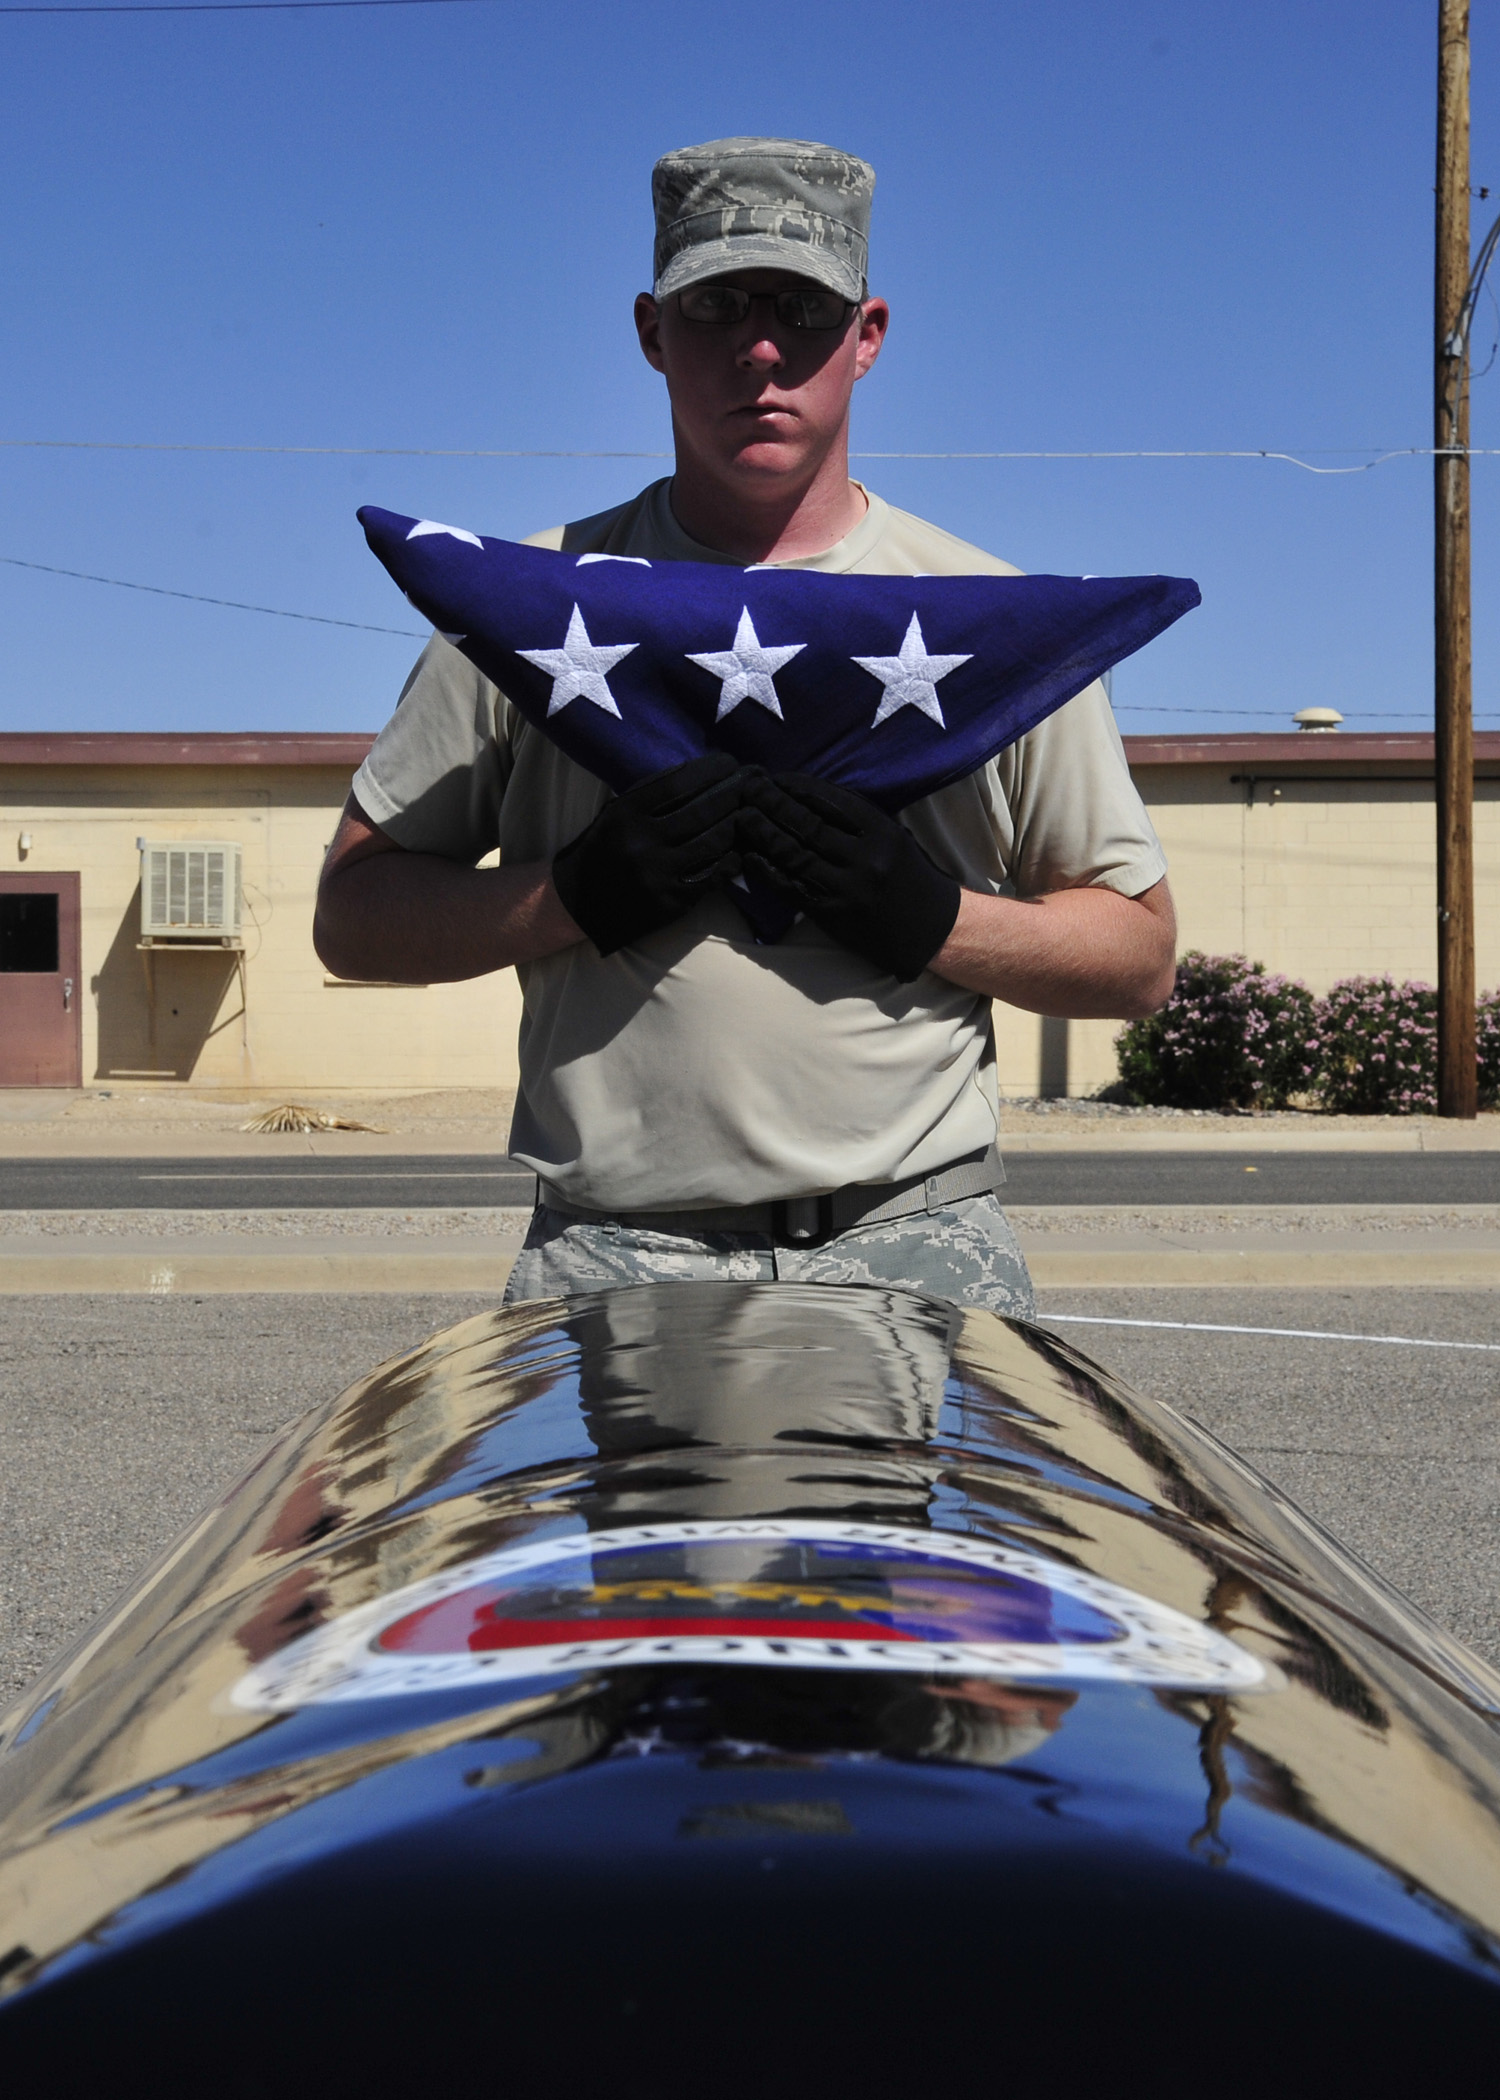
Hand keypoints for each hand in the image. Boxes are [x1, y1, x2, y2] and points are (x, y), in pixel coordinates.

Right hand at [551, 752, 742, 955]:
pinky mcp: (670, 901)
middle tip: (755, 782)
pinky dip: (731, 861)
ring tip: (752, 812)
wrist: (580, 903)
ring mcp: (657, 874)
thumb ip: (652, 795)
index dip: (711, 770)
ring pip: (713, 843)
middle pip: (702, 810)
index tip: (730, 762)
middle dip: (734, 793)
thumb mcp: (617, 813)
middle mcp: (641, 842)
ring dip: (737, 825)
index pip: (678, 783)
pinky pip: (712, 876)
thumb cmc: (605, 849)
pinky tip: (740, 850)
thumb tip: (701, 771)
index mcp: (626, 813)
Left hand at [738, 771, 960, 981]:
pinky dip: (768, 871)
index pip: (832, 802)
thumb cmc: (909, 877)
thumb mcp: (894, 838)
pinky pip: (792, 888)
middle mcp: (866, 859)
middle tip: (748, 788)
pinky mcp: (833, 914)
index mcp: (883, 833)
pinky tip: (749, 856)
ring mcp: (847, 888)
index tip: (776, 777)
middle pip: (808, 825)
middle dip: (773, 803)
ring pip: (796, 854)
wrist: (931, 930)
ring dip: (763, 833)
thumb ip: (859, 819)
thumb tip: (809, 794)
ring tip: (741, 816)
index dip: (799, 787)